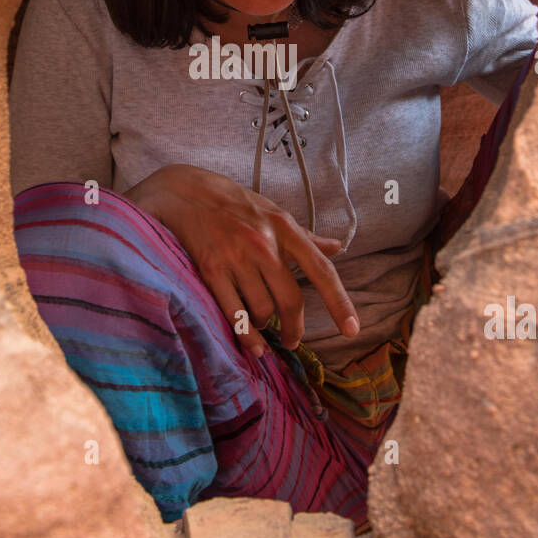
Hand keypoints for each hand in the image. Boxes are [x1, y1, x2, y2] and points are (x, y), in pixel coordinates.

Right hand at [123, 165, 359, 358]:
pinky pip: (235, 314)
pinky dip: (246, 336)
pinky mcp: (211, 270)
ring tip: (261, 323)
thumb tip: (338, 247)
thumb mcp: (274, 212)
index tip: (352, 330)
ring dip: (265, 325)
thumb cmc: (235, 204)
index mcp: (285, 229)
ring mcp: (237, 258)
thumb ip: (306, 236)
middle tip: (292, 340)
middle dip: (295, 328)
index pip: (321, 270)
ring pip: (263, 310)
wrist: (186, 192)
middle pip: (291, 300)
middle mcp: (264, 244)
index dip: (340, 302)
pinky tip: (251, 344)